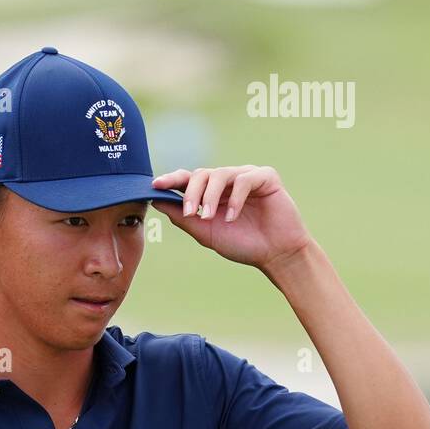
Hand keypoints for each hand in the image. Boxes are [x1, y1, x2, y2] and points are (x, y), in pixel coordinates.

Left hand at [150, 164, 311, 270]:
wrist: (275, 254)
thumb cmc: (242, 244)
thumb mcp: (206, 233)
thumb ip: (183, 217)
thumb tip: (156, 201)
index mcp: (212, 193)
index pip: (189, 179)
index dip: (172, 179)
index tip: (154, 185)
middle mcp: (227, 181)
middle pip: (201, 174)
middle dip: (191, 193)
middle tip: (189, 213)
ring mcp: (246, 176)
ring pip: (220, 174)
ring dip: (210, 196)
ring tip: (207, 217)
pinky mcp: (265, 177)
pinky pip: (243, 179)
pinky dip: (235, 199)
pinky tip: (232, 217)